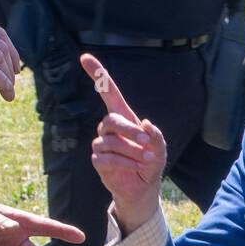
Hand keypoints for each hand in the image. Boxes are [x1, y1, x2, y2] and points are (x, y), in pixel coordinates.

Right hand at [82, 53, 166, 232]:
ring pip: (109, 142)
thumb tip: (146, 124)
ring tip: (146, 159)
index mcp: (123, 116)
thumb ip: (156, 136)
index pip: (108, 91)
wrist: (142, 188)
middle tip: (147, 142)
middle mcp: (109, 128)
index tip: (84, 57)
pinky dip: (124, 163)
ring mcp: (102, 144)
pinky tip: (136, 167)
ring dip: (131, 151)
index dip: (97, 74)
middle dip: (129, 130)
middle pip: (111, 120)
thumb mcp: (159, 148)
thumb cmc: (150, 162)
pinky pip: (105, 158)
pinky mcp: (98, 161)